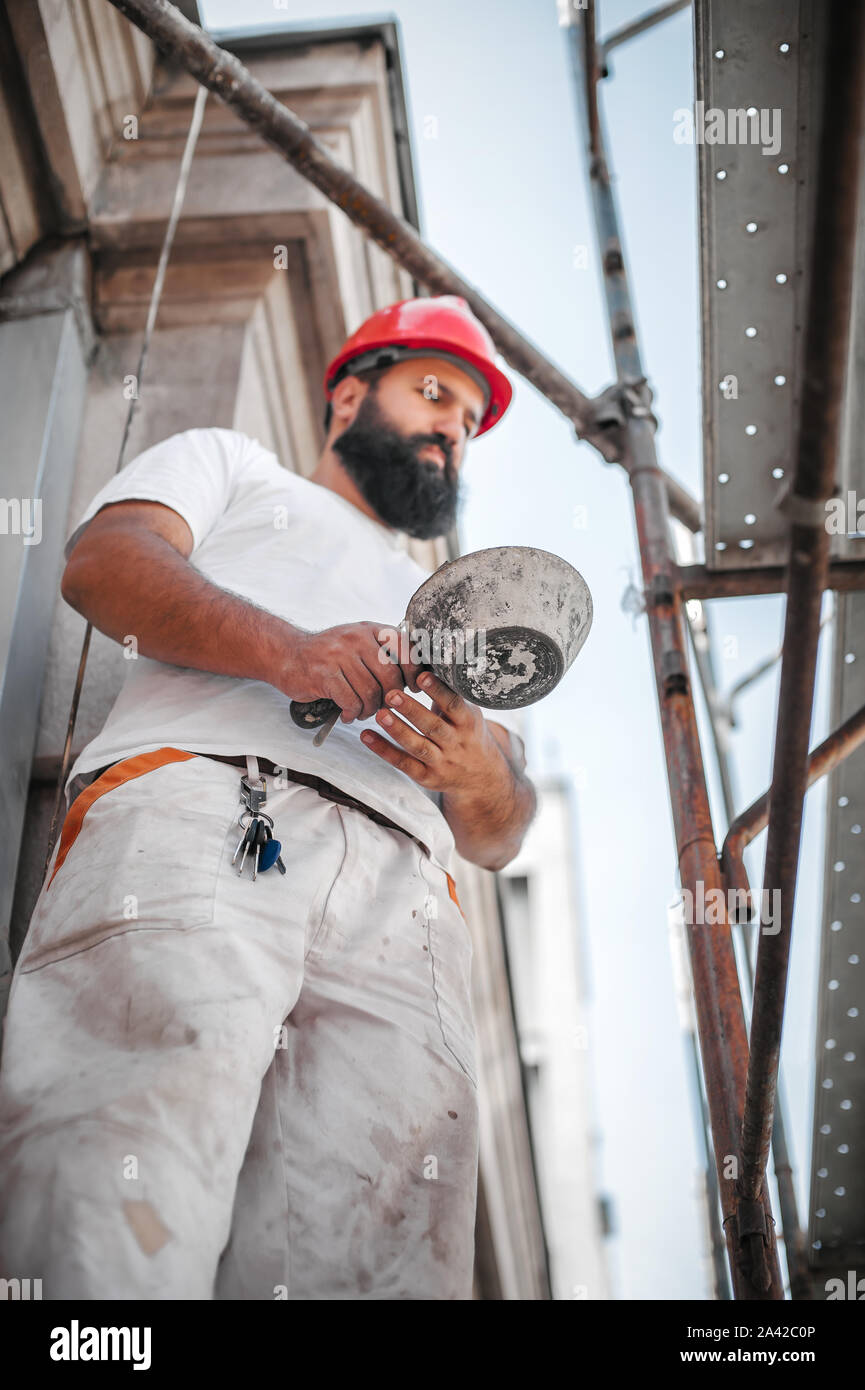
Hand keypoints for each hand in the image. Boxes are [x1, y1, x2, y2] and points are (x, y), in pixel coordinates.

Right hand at [274, 621, 409, 721]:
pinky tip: (348, 713)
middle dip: (390, 698)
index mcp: (371, 629)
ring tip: (362, 711)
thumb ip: (385, 653)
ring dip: (369, 709)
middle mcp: (356, 638)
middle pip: (390, 676)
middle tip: (383, 706)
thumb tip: (420, 675)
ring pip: (371, 692)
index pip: (405, 648)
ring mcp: (339, 655)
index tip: (413, 688)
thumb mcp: (359, 643)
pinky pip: (351, 701)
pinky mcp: (324, 674)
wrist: (288, 654)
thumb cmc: (330, 655)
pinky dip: (352, 713)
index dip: (414, 672)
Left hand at [359, 670, 509, 795]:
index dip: (438, 690)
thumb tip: (428, 660)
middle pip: (433, 726)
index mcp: (467, 723)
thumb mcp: (468, 713)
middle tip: (392, 693)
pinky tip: (366, 736)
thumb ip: (450, 694)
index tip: (422, 674)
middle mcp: (455, 743)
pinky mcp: (426, 777)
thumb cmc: (467, 734)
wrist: (480, 777)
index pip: (454, 705)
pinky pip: (403, 764)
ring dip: (397, 730)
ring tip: (379, 713)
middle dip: (412, 710)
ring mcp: (441, 763)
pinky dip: (384, 750)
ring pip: (418, 747)